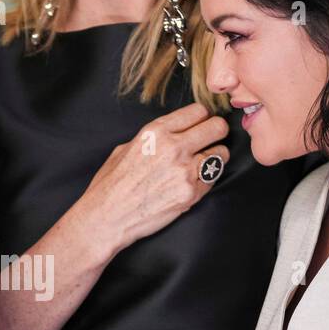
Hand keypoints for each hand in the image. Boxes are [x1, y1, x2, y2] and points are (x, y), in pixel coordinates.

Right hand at [76, 103, 229, 255]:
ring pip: (221, 154)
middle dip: (216, 133)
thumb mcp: (126, 148)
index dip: (202, 118)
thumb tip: (172, 133)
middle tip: (210, 142)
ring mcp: (184, 171)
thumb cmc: (111, 185)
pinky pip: (212, 179)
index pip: (198, 111)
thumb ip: (154, 138)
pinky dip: (205, 181)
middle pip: (217, 128)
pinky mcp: (191, 193)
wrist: (107, 217)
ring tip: (201, 165)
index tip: (200, 125)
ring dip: (214, 158)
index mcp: (156, 131)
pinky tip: (190, 183)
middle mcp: (173, 148)